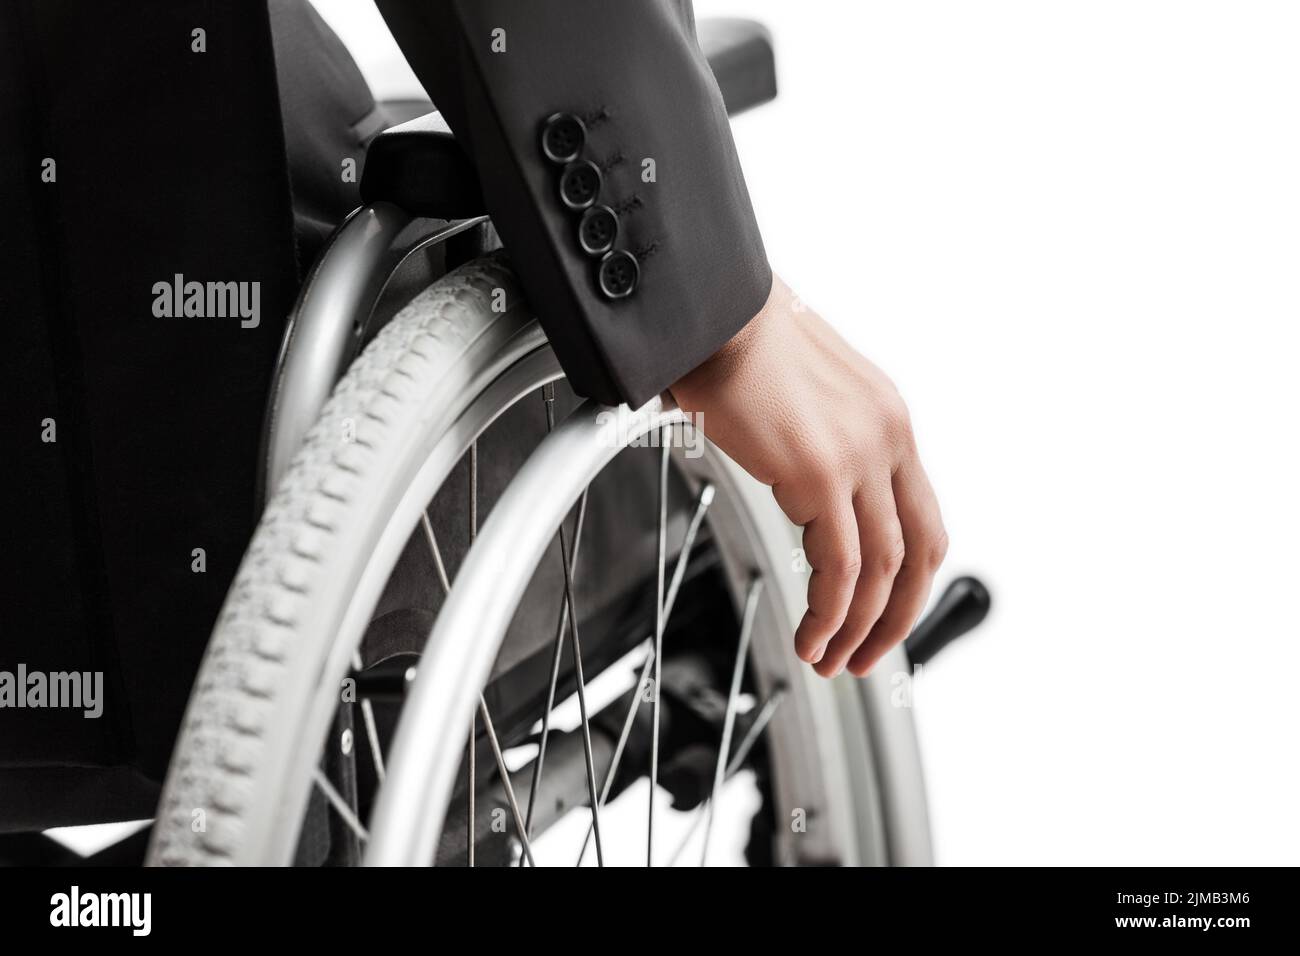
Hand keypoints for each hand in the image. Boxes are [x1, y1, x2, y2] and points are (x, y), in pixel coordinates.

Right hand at [670, 274, 946, 676]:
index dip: (908, 579)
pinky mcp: (821, 472)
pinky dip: (829, 613)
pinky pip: (838, 567)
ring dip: (858, 627)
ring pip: (881, 570)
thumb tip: (800, 496)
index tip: (881, 612)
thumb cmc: (735, 341)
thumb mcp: (800, 396)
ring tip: (826, 658)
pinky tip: (810, 635)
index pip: (921, 519)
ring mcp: (861, 454)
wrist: (709, 306)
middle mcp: (887, 437)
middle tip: (866, 655)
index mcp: (887, 420)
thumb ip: (817, 445)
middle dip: (896, 616)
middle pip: (918, 552)